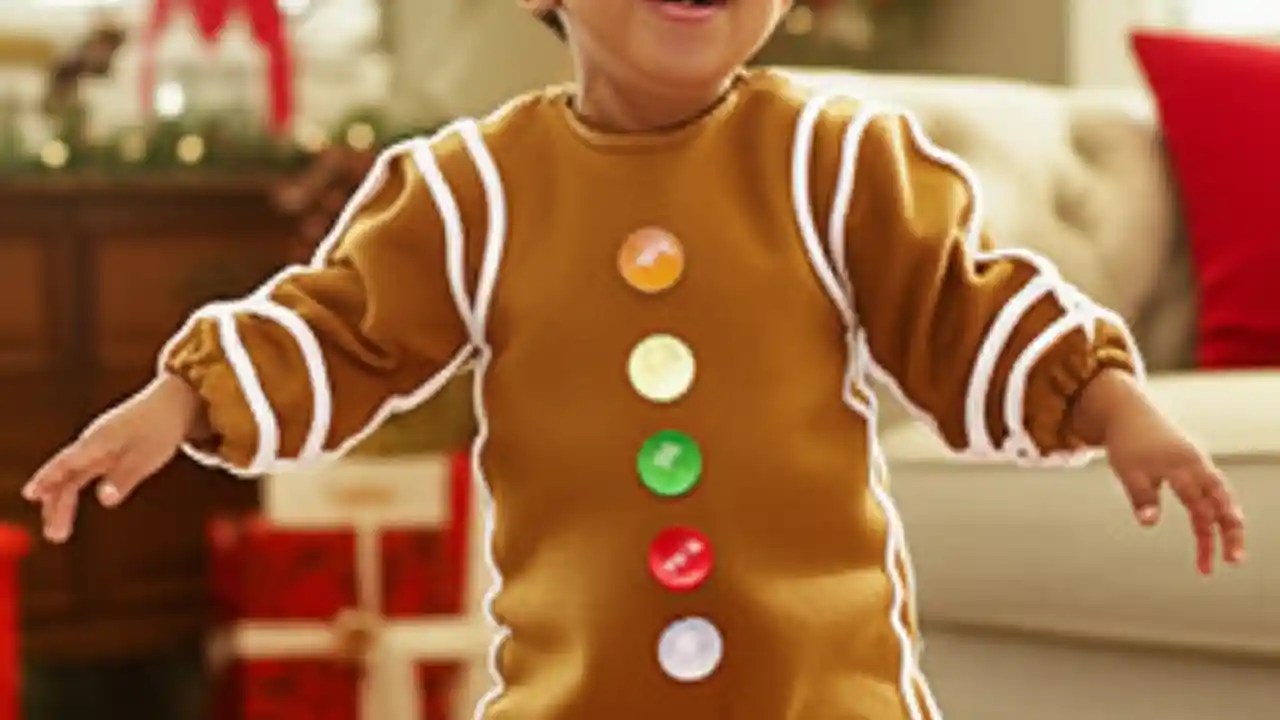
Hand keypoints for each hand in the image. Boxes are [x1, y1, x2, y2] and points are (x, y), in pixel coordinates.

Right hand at [21, 374, 206, 542]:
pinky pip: (79, 475)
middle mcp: (92, 444)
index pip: (68, 462)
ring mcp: (95, 448)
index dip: (49, 478)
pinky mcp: (102, 453)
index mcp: (101, 440)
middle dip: (56, 504)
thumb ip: (125, 477)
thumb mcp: (149, 455)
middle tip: (55, 535)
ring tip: (58, 533)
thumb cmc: (161, 428)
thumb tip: (104, 499)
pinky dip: (71, 493)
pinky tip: (65, 511)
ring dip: (61, 503)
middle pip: (66, 476)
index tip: (31, 494)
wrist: (172, 403)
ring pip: (71, 478)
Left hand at [1075, 370, 1245, 574]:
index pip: (1199, 504)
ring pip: (1222, 498)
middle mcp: (1197, 466)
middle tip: (1234, 561)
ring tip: (1229, 554)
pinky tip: (1212, 530)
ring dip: (1227, 524)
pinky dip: (1219, 510)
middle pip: (1221, 503)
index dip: (1204, 529)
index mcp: (1181, 467)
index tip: (1206, 557)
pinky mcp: (1196, 466)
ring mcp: (1200, 465)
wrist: (1129, 413)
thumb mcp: (1128, 471)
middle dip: (1230, 532)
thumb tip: (1149, 523)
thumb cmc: (1127, 443)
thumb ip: (1141, 497)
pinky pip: (1215, 491)